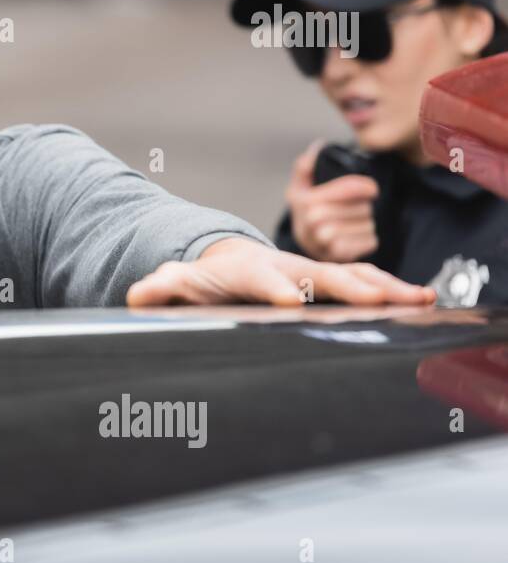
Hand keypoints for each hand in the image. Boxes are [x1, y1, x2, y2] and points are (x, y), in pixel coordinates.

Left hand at [126, 236, 435, 306]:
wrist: (230, 261)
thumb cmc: (207, 280)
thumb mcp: (182, 283)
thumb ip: (163, 288)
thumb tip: (137, 292)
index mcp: (247, 269)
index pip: (260, 276)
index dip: (275, 288)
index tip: (291, 301)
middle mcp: (287, 265)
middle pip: (319, 274)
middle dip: (348, 286)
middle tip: (376, 300)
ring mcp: (314, 271)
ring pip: (351, 276)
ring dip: (383, 286)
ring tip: (416, 298)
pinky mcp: (334, 282)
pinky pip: (367, 282)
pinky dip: (394, 289)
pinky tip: (424, 301)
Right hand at [285, 140, 378, 262]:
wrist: (303, 245)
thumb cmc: (307, 211)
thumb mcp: (300, 187)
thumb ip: (306, 165)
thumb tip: (320, 145)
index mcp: (305, 200)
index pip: (351, 187)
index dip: (366, 186)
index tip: (371, 188)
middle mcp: (312, 220)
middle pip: (363, 207)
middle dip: (363, 206)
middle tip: (355, 209)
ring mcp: (325, 240)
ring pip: (368, 224)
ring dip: (366, 223)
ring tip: (353, 224)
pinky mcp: (338, 255)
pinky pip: (370, 241)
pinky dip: (368, 239)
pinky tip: (355, 237)